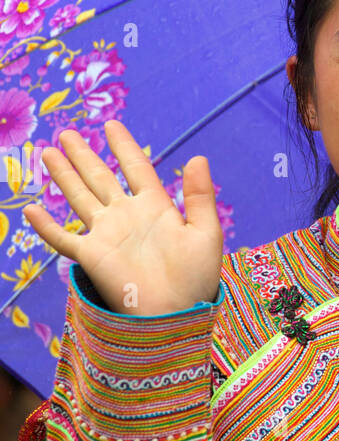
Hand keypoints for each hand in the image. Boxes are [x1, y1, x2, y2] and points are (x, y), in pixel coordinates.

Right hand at [23, 121, 222, 315]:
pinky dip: (46, 226)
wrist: (174, 315)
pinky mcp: (91, 256)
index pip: (136, 168)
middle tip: (67, 133)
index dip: (124, 147)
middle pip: (100, 177)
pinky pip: (63, 238)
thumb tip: (198, 157)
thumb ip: (200, 196)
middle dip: (84, 156)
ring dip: (64, 175)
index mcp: (155, 208)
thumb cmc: (195, 279)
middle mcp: (127, 216)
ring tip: (48, 151)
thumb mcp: (206, 233)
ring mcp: (107, 235)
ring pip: (80, 197)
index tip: (111, 125)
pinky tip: (30, 209)